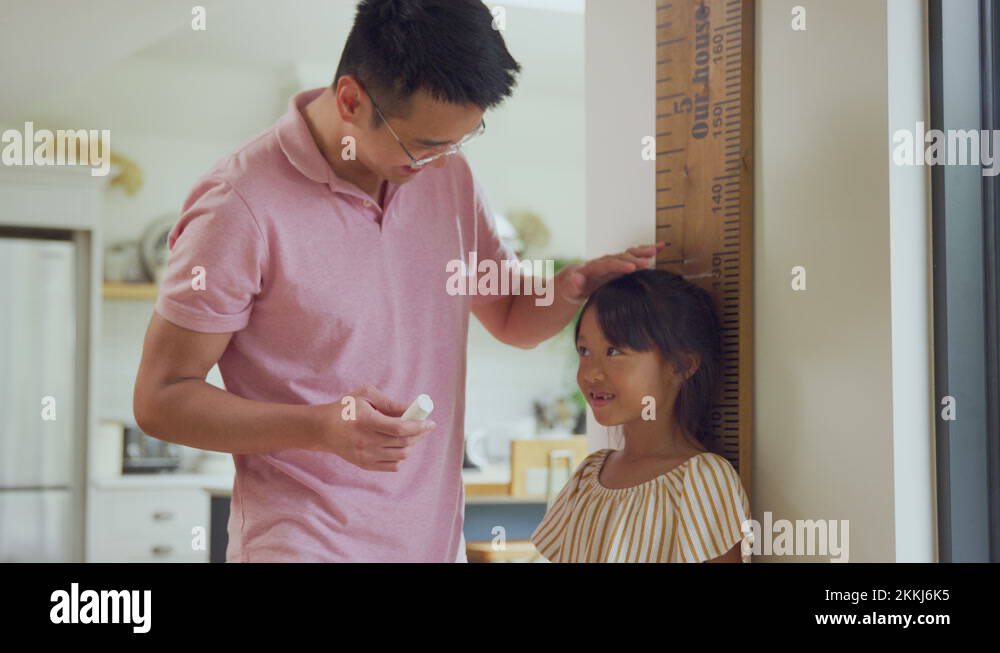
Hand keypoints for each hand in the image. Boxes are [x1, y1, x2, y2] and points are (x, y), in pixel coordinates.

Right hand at [309, 384, 435, 471]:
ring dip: (411, 445)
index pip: (399, 428)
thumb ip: (390, 403)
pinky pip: (392, 466)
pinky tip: (399, 446)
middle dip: (419, 435)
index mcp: (366, 422)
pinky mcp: (364, 465)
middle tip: (424, 426)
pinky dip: (401, 457)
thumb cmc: (345, 408)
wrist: (322, 429)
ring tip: (411, 434)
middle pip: (403, 443)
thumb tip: (412, 410)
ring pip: (400, 456)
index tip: (430, 423)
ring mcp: (365, 456)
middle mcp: (365, 441)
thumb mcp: (366, 396)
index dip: (419, 426)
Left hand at [559, 242, 665, 303]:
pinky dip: (646, 250)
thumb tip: (575, 276)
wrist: (573, 281)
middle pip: (620, 257)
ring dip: (642, 251)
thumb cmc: (571, 288)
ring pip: (628, 253)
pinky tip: (659, 247)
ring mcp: (613, 261)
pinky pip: (633, 255)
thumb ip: (573, 283)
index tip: (632, 268)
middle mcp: (604, 261)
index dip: (620, 266)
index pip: (607, 265)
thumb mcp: (569, 289)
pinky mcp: (619, 263)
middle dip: (633, 259)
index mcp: (593, 267)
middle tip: (646, 262)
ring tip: (657, 250)